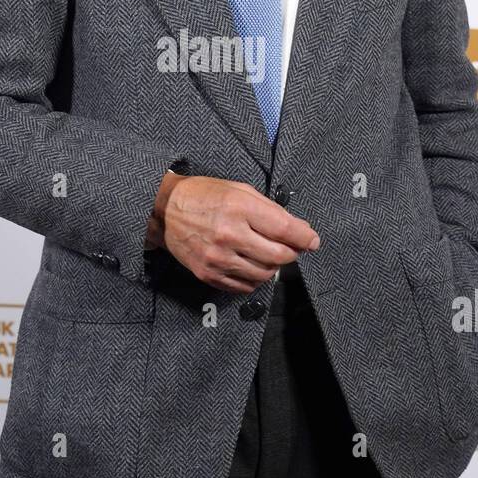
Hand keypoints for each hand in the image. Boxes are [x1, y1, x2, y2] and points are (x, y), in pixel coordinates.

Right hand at [151, 174, 319, 292]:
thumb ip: (270, 210)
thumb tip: (300, 230)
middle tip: (292, 247)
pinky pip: (244, 287)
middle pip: (279, 256)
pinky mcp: (208, 274)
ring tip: (268, 254)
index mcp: (239, 208)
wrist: (165, 210)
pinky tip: (251, 265)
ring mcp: (218, 258)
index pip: (285, 229)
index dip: (305, 237)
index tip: (312, 241)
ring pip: (264, 274)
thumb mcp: (239, 190)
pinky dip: (255, 279)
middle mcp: (230, 235)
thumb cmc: (204, 196)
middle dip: (292, 253)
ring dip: (273, 266)